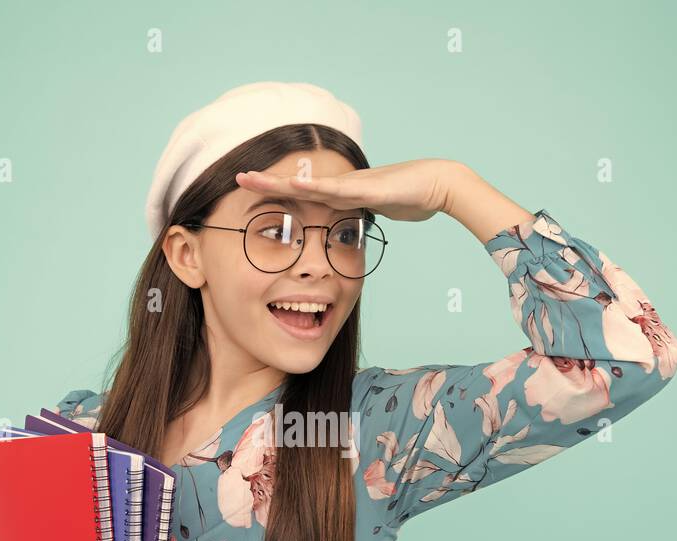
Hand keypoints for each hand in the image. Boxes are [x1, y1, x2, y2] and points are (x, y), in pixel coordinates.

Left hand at [235, 159, 467, 222]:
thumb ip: (368, 217)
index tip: (255, 194)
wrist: (439, 185)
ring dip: (277, 183)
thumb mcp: (382, 213)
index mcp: (344, 195)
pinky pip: (333, 190)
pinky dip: (311, 188)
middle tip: (237, 177)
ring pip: (307, 184)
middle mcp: (342, 187)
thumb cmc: (416, 198)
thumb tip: (359, 227)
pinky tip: (291, 185)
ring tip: (249, 178)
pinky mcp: (365, 189)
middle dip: (266, 184)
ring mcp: (352, 186)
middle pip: (297, 186)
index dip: (279, 194)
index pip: (304, 196)